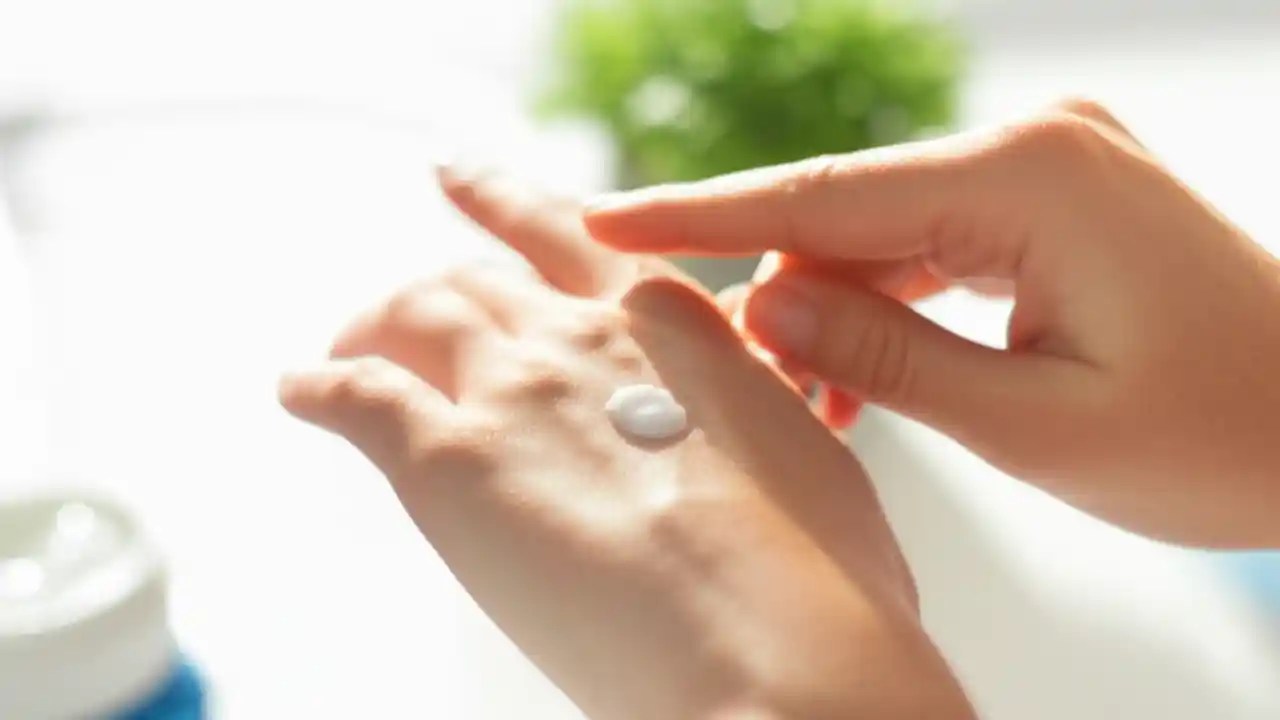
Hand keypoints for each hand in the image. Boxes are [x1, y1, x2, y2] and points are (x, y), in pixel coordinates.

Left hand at [279, 169, 973, 719]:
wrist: (780, 656)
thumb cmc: (818, 581)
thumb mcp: (800, 459)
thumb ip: (741, 420)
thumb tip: (728, 435)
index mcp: (675, 329)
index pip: (569, 236)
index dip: (504, 203)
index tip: (463, 182)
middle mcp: (587, 337)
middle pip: (475, 282)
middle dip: (431, 295)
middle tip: (400, 320)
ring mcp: (516, 390)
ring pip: (410, 318)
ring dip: (368, 331)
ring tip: (344, 354)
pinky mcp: (451, 464)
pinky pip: (356, 397)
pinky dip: (320, 387)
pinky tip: (303, 392)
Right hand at [584, 99, 1279, 548]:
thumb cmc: (1220, 437)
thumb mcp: (1036, 424)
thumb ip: (886, 358)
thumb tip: (759, 312)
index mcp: (1030, 178)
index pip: (822, 195)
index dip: (703, 218)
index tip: (603, 223)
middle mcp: (1033, 145)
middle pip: (845, 211)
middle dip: (774, 293)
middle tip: (717, 379)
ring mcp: (1046, 166)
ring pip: (882, 232)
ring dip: (831, 313)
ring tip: (806, 406)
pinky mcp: (1052, 201)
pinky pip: (933, 244)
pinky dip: (887, 308)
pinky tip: (861, 381)